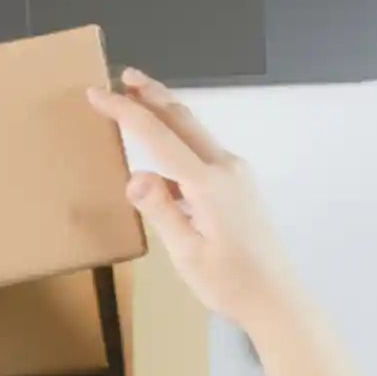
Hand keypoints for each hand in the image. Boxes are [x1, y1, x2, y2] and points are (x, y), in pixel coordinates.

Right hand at [87, 68, 306, 333]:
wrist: (278, 300)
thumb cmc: (230, 284)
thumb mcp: (186, 254)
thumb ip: (161, 211)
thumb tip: (135, 176)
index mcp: (208, 184)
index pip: (158, 136)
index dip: (125, 112)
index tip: (98, 94)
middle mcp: (226, 169)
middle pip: (183, 119)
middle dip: (152, 94)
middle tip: (125, 75)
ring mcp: (236, 175)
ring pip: (195, 132)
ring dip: (165, 114)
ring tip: (138, 100)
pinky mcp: (239, 186)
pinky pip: (202, 153)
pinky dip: (178, 143)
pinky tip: (160, 161)